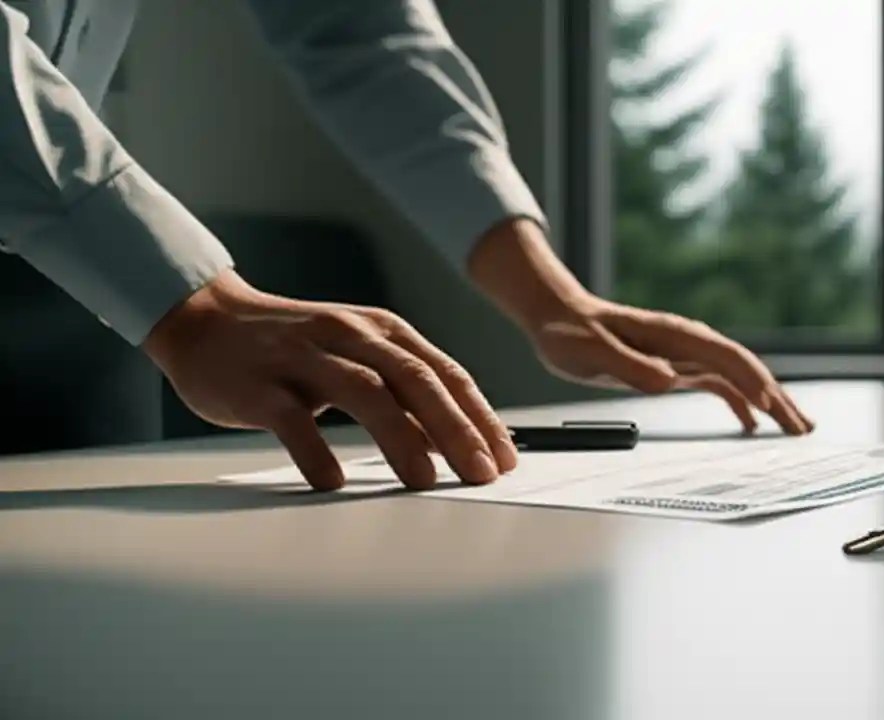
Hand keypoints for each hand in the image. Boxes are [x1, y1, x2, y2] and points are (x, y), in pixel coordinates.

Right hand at [142, 270, 517, 490]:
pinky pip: (292, 419)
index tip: (504, 458)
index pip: (444, 373)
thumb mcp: (356, 358)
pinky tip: (334, 482)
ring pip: (364, 393)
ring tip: (426, 481)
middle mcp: (348, 336)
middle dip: (455, 428)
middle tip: (482, 474)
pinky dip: (316, 450)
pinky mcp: (258, 384)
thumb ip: (403, 394)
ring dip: (401, 438)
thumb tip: (453, 442)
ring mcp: (303, 358)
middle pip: (415, 380)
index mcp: (381, 331)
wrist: (204, 319)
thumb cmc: (292, 347)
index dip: (479, 415)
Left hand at [528, 296, 813, 434]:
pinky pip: (719, 384)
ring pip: (738, 378)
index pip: (726, 358)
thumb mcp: (593, 352)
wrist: (558, 317)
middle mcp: (688, 342)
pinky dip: (741, 403)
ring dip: (769, 402)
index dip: (752, 382)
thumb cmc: (572, 333)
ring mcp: (685, 354)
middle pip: (745, 368)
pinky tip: (752, 424)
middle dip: (778, 397)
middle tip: (804, 428)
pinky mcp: (676, 366)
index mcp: (674, 336)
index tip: (772, 408)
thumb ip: (630, 366)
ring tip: (795, 429)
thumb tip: (669, 381)